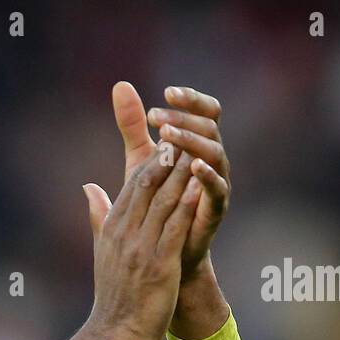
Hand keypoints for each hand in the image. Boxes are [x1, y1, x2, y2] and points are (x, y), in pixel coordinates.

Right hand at [79, 146, 202, 339]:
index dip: (151, 159)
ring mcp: (140, 248)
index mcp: (113, 229)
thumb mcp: (102, 251)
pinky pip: (175, 226)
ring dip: (180, 173)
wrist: (114, 334)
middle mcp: (124, 234)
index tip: (166, 137)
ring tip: (196, 148)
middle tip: (182, 130)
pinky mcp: (158, 264)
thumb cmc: (113, 297)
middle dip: (166, 157)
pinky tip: (200, 185)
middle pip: (146, 186)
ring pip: (162, 201)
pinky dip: (188, 203)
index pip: (133, 186)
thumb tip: (88, 187)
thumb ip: (97, 216)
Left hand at [111, 82, 230, 279]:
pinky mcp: (215, 209)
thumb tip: (120, 86)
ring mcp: (217, 183)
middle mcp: (212, 159)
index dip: (190, 100)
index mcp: (196, 146)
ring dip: (192, 141)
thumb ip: (132, 126)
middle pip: (210, 127)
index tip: (166, 93)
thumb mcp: (139, 159)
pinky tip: (193, 166)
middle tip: (156, 117)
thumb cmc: (153, 202)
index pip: (203, 112)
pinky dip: (207, 176)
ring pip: (215, 153)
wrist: (159, 253)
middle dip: (184, 118)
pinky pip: (219, 188)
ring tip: (168, 134)